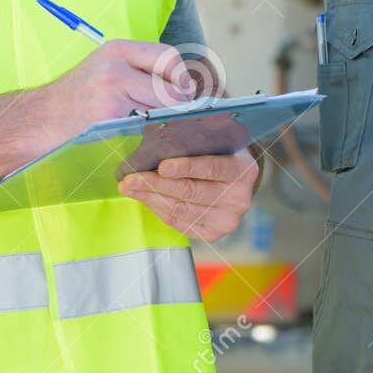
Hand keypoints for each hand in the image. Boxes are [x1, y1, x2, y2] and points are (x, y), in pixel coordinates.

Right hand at [30, 41, 193, 157]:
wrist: (38, 120)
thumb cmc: (76, 100)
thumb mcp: (105, 71)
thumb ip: (139, 72)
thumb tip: (185, 88)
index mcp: (117, 49)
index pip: (167, 54)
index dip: (181, 75)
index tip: (184, 91)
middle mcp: (116, 64)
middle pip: (171, 82)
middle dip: (180, 100)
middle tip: (177, 112)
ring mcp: (113, 88)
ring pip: (163, 105)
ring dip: (164, 117)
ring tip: (150, 122)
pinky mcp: (110, 112)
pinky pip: (146, 122)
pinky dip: (148, 129)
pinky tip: (136, 131)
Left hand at [118, 152, 258, 241]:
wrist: (236, 181)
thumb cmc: (219, 155)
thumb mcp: (215, 141)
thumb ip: (194, 138)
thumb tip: (157, 137)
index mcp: (243, 170)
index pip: (212, 168)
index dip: (186, 167)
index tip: (162, 166)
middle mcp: (239, 198)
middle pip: (191, 192)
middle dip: (156, 184)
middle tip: (131, 179)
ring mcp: (227, 220)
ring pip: (181, 210)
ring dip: (150, 198)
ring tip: (129, 188)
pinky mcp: (213, 234)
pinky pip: (178, 223)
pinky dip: (158, 209)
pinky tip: (145, 198)